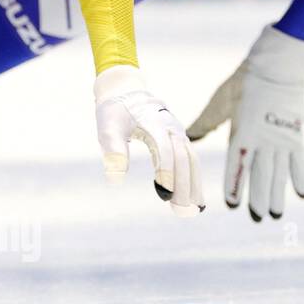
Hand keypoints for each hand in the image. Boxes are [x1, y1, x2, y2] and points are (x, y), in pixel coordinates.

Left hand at [95, 65, 203, 215]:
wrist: (126, 91)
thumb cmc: (114, 112)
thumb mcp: (107, 127)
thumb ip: (113, 150)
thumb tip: (115, 179)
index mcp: (154, 123)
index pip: (165, 150)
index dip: (166, 172)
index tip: (164, 195)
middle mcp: (171, 128)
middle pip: (183, 158)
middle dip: (184, 185)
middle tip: (181, 212)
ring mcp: (178, 133)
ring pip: (192, 161)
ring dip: (193, 185)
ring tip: (192, 211)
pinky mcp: (180, 139)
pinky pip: (192, 160)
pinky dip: (195, 179)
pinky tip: (196, 199)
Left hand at [187, 25, 303, 220]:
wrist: (276, 68)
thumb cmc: (243, 84)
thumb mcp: (219, 102)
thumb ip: (205, 122)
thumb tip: (187, 134)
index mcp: (242, 133)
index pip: (237, 165)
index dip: (235, 184)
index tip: (232, 203)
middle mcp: (262, 141)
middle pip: (261, 174)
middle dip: (258, 197)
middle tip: (257, 218)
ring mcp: (281, 139)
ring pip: (280, 172)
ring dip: (278, 194)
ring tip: (276, 214)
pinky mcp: (295, 135)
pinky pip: (299, 160)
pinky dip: (300, 176)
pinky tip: (302, 194)